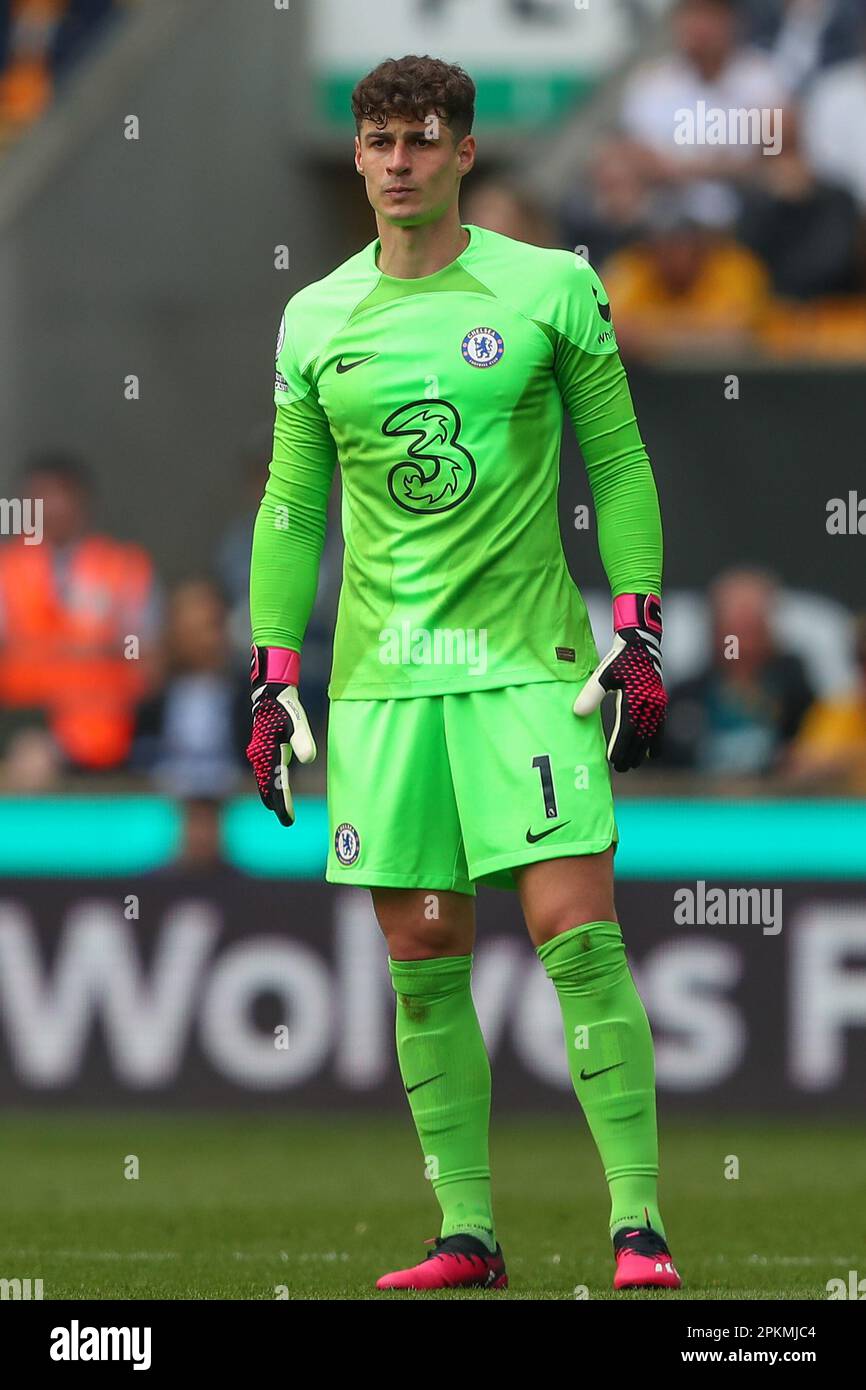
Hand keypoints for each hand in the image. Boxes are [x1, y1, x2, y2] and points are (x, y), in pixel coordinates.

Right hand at [245, 644, 315, 824]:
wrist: (270, 692)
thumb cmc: (285, 707)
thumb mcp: (298, 722)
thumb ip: (303, 740)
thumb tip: (309, 759)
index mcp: (270, 753)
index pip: (277, 785)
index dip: (283, 803)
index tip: (288, 820)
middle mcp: (261, 756)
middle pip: (268, 785)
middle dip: (276, 802)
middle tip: (285, 819)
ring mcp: (259, 752)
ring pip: (264, 778)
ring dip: (271, 792)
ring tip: (277, 807)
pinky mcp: (261, 747)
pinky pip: (264, 769)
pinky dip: (269, 780)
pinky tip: (273, 783)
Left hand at [573, 593, 666, 771]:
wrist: (642, 642)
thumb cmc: (620, 658)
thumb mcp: (603, 674)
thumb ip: (591, 694)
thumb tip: (577, 713)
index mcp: (635, 699)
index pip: (627, 730)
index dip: (620, 747)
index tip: (612, 761)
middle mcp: (649, 704)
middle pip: (641, 736)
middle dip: (632, 753)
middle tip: (622, 769)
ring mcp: (657, 703)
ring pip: (651, 733)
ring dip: (643, 750)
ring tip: (635, 764)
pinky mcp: (659, 701)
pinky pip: (660, 726)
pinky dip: (656, 740)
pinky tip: (653, 753)